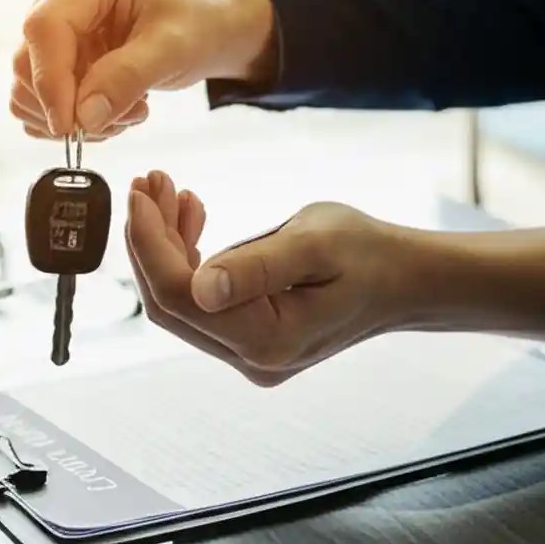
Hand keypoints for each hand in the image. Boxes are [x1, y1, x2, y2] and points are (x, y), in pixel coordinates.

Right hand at [11, 0, 276, 139]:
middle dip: (69, 106)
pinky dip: (67, 120)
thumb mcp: (173, 49)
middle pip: (28, 61)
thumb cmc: (192, 25)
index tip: (70, 126)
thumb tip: (84, 117)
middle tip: (122, 117)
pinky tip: (108, 110)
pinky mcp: (46, 54)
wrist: (200, 29)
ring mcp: (48, 22)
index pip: (45, 27)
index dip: (50, 81)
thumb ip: (128, 78)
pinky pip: (34, 100)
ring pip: (27, 87)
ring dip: (72, 119)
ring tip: (124, 112)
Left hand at [125, 171, 416, 385]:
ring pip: (180, 301)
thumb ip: (257, 265)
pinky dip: (187, 257)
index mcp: (268, 339)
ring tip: (169, 191)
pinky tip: (192, 218)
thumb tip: (201, 286)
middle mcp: (252, 359)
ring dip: (165, 245)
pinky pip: (199, 301)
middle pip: (171, 302)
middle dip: (149, 240)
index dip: (149, 243)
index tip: (141, 193)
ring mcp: (247, 355)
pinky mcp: (247, 340)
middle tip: (149, 183)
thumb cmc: (368, 254)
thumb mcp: (316, 242)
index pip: (180, 296)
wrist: (403, 281)